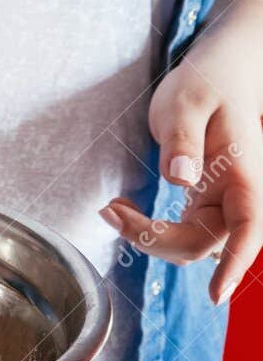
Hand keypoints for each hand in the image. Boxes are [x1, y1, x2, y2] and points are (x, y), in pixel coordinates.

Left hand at [99, 0, 262, 304]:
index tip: (216, 294)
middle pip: (203, 245)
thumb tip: (179, 179)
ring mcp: (221, 201)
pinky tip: (124, 208)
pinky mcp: (204, 201)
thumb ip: (182, 140)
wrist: (222, 66)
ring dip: (149, 238)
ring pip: (188, 244)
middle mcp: (238, 195)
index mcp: (245, 174)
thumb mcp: (187, 100)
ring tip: (112, 208)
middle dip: (154, 241)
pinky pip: (180, 231)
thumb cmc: (209, 78)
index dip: (236, 265)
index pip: (249, 229)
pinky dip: (150, 229)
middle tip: (111, 210)